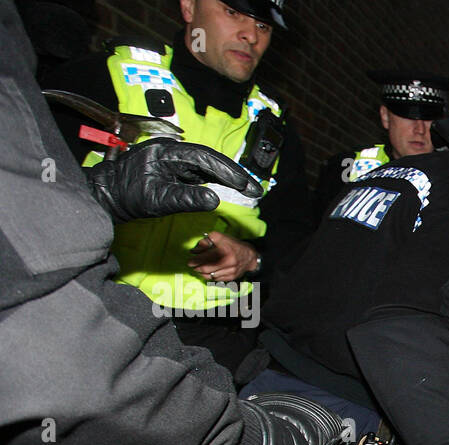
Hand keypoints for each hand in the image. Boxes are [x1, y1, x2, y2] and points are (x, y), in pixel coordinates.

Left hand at [85, 138, 261, 221]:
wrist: (104, 196)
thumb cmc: (125, 196)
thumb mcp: (156, 200)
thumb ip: (186, 199)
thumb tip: (215, 200)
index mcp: (167, 152)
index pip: (205, 159)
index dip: (229, 172)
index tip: (247, 185)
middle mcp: (171, 151)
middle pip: (209, 159)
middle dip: (233, 174)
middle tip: (254, 189)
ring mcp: (171, 159)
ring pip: (205, 165)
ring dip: (226, 177)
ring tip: (246, 189)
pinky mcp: (171, 169)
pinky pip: (197, 172)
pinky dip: (214, 180)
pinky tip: (225, 187)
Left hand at [188, 230, 259, 282]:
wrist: (250, 257)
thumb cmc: (232, 245)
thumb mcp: (220, 237)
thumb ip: (205, 242)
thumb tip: (194, 251)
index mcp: (225, 249)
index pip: (205, 257)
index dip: (195, 260)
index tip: (190, 261)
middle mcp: (229, 261)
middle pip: (206, 268)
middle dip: (197, 267)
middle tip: (192, 266)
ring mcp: (231, 271)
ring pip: (210, 275)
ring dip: (202, 273)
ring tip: (198, 269)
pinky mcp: (232, 277)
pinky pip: (217, 279)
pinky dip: (210, 277)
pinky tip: (207, 273)